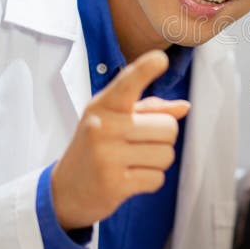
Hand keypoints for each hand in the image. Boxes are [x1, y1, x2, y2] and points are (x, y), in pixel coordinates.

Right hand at [51, 50, 189, 229]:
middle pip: (168, 127)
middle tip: (140, 143)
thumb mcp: (115, 119)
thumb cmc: (96, 146)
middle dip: (163, 137)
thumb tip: (184, 107)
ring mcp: (107, 156)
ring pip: (166, 154)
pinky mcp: (114, 184)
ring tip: (133, 161)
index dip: (145, 70)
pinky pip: (157, 178)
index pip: (127, 83)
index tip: (160, 58)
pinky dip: (150, 180)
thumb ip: (150, 109)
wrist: (65, 190)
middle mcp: (103, 127)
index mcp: (104, 105)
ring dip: (157, 161)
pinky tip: (129, 177)